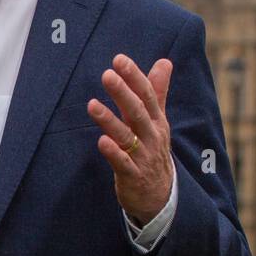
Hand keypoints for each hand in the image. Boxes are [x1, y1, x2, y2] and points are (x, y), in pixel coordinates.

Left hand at [87, 53, 173, 225]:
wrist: (161, 196)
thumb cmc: (153, 151)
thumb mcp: (158, 121)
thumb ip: (157, 92)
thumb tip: (164, 61)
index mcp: (156, 121)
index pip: (147, 95)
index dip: (134, 77)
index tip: (119, 59)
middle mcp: (151, 136)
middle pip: (137, 111)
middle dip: (123, 92)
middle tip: (107, 74)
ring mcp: (142, 156)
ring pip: (126, 136)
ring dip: (109, 120)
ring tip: (92, 105)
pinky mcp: (132, 175)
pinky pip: (122, 163)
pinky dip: (113, 152)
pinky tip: (101, 141)